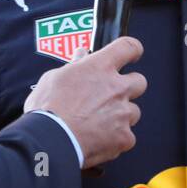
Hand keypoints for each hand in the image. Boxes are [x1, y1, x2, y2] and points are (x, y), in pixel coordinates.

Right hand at [25, 36, 144, 167]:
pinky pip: (128, 136)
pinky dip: (116, 139)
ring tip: (100, 123)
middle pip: (139, 81)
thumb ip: (74, 65)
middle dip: (129, 87)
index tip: (132, 55)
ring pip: (134, 111)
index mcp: (100, 67)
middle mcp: (117, 88)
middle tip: (112, 95)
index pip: (129, 47)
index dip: (132, 50)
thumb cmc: (47, 108)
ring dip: (121, 115)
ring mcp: (123, 113)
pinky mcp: (124, 137)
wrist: (50, 140)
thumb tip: (82, 55)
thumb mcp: (54, 77)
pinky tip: (99, 140)